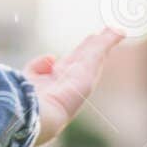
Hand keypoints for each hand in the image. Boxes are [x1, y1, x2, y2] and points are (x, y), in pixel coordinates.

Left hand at [25, 26, 124, 142]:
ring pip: (96, 55)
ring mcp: (83, 78)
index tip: (87, 42)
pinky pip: (99, 52)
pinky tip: (119, 31)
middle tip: (107, 32)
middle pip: (86, 57)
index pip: (71, 63)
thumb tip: (51, 57)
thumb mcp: (28, 79)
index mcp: (57, 82)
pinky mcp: (89, 74)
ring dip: (106, 42)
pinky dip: (109, 41)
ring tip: (116, 30)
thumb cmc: (27, 102)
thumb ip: (37, 68)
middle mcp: (72, 81)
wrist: (36, 116)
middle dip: (96, 45)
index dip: (79, 52)